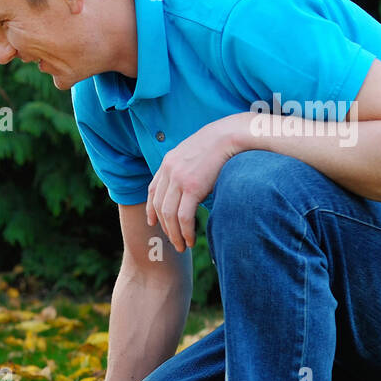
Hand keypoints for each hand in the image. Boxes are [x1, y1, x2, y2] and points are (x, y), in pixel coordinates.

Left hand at [146, 116, 241, 251]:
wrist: (229, 135)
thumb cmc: (218, 145)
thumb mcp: (194, 153)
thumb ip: (186, 168)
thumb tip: (190, 187)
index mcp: (167, 162)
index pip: (153, 191)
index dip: (151, 209)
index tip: (153, 222)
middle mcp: (169, 171)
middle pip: (159, 206)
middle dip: (164, 227)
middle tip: (172, 240)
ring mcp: (179, 179)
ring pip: (169, 215)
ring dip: (174, 234)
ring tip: (181, 245)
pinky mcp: (192, 187)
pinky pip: (183, 216)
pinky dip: (185, 231)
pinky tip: (190, 240)